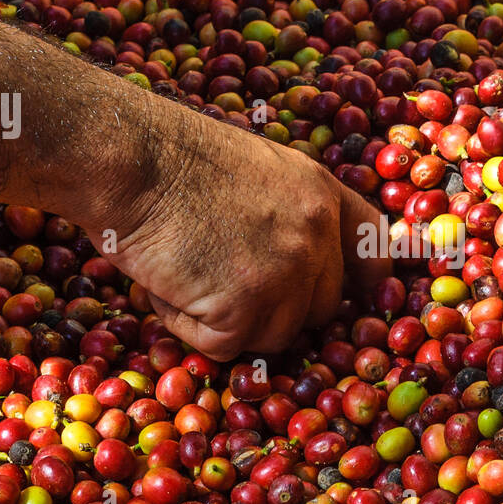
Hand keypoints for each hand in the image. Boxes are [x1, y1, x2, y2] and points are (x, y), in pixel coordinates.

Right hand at [82, 123, 390, 361]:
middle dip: (276, 307)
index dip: (364, 280)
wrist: (131, 158)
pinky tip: (170, 284)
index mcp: (320, 196)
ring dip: (229, 320)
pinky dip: (190, 326)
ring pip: (274, 335)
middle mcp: (316, 236)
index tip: (359, 297)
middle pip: (320, 308)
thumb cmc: (171, 159)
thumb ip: (288, 213)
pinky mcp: (244, 307)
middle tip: (223, 282)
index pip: (371, 248)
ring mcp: (285, 274)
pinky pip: (225, 345)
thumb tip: (295, 269)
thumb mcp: (257, 169)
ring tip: (187, 274)